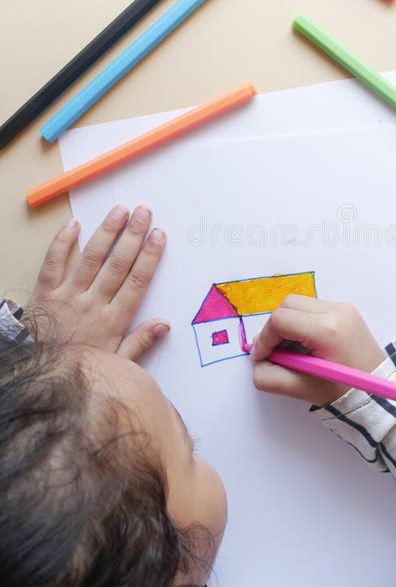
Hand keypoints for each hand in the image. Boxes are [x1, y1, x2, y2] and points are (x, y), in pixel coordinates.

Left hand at [26, 205, 168, 359]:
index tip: (159, 235)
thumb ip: (139, 344)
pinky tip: (74, 224)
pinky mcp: (44, 293)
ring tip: (120, 210)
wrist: (39, 376)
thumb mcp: (115, 366)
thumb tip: (164, 325)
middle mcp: (92, 303)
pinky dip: (62, 242)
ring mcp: (68, 295)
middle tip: (144, 212)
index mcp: (112, 321)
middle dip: (133, 235)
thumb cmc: (79, 371)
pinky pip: (53, 263)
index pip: (137, 281)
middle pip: (118, 263)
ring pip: (91, 257)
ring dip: (107, 232)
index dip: (150, 256)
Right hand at [251, 295, 384, 405]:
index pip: (280, 320)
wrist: (381, 392)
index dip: (265, 339)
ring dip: (288, 325)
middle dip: (275, 328)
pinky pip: (313, 309)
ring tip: (293, 352)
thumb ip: (271, 377)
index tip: (263, 358)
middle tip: (276, 354)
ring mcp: (344, 308)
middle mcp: (337, 311)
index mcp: (328, 330)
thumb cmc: (344, 393)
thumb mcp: (303, 389)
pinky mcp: (346, 310)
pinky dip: (302, 323)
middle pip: (288, 305)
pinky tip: (306, 346)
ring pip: (299, 305)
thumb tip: (256, 362)